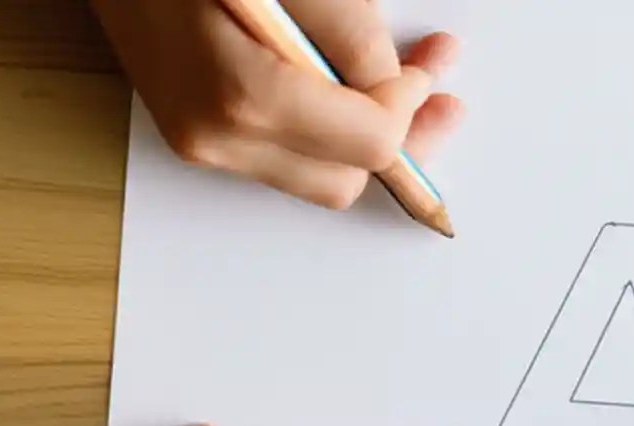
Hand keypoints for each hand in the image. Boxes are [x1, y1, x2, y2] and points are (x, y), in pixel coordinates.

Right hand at [90, 0, 462, 208]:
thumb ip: (353, 38)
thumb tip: (396, 89)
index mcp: (245, 96)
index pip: (369, 142)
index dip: (410, 106)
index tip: (427, 67)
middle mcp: (218, 138)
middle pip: (348, 179)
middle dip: (399, 138)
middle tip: (437, 93)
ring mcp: (202, 145)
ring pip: (319, 177)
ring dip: (364, 139)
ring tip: (401, 89)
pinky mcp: (196, 139)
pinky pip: (285, 157)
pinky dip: (324, 132)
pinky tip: (342, 93)